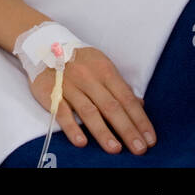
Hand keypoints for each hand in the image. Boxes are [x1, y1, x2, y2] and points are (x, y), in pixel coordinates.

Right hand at [28, 46, 155, 155]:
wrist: (44, 44)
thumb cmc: (79, 60)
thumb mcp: (102, 65)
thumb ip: (119, 86)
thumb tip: (140, 105)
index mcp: (104, 69)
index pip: (126, 97)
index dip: (139, 119)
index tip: (150, 138)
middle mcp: (88, 77)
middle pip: (111, 106)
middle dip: (127, 129)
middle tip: (139, 149)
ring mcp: (69, 85)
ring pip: (88, 111)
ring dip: (103, 132)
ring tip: (115, 149)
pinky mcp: (51, 92)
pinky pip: (62, 111)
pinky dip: (72, 127)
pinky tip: (82, 142)